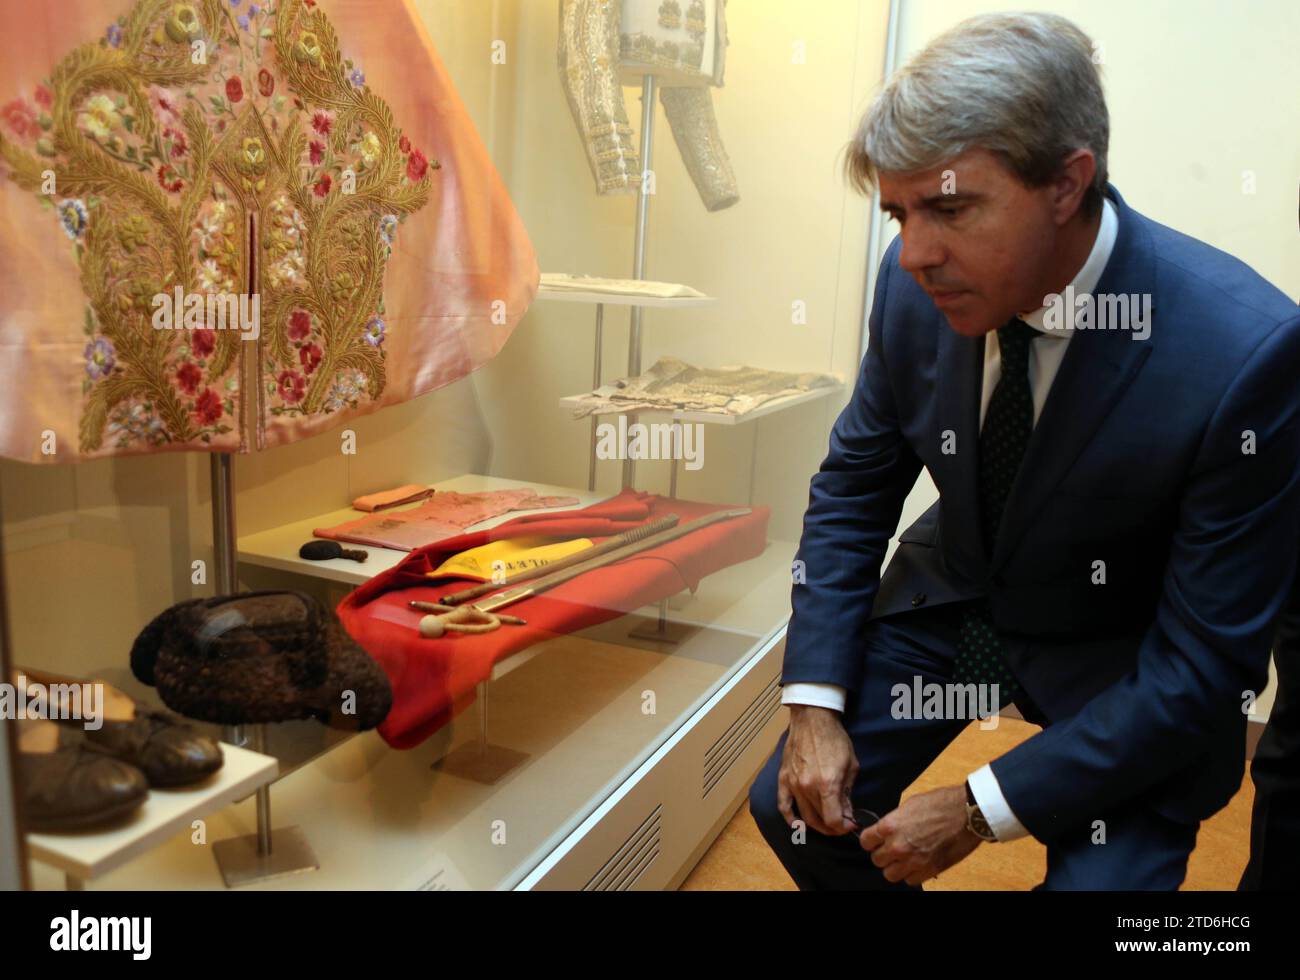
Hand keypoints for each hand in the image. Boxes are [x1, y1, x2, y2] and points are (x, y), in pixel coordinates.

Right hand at [777, 705, 857, 835]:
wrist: (812, 719)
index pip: (833, 820)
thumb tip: (847, 813)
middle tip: (840, 826)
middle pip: (818, 821)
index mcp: (827, 784)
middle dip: (832, 828)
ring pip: (803, 816)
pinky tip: (797, 825)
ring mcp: (792, 784)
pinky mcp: (783, 778)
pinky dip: (790, 819)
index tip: (850, 825)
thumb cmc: (835, 739)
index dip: (843, 827)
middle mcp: (807, 788)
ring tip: (825, 824)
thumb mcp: (851, 765)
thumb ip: (848, 792)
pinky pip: (783, 805)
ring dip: (816, 825)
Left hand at [859, 785, 982, 885]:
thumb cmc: (941, 803)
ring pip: (890, 875)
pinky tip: (916, 864)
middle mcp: (898, 846)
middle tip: (891, 849)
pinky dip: (911, 874)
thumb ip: (895, 820)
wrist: (967, 814)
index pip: (865, 841)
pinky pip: (910, 881)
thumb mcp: (910, 804)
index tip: (874, 840)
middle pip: (876, 860)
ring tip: (903, 859)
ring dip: (894, 867)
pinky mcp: (928, 870)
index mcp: (890, 826)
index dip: (870, 840)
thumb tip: (888, 829)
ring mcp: (913, 860)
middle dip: (882, 854)